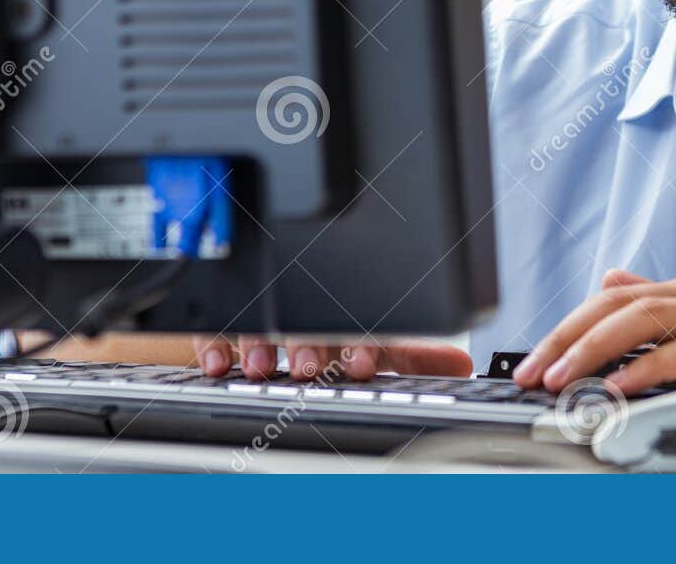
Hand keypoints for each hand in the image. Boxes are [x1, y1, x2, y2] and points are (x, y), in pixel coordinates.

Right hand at [191, 334, 473, 380]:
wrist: (268, 316)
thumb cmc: (326, 332)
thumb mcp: (373, 343)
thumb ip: (413, 358)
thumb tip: (461, 367)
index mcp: (341, 311)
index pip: (353, 322)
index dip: (358, 344)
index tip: (361, 364)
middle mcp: (302, 308)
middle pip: (304, 318)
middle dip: (308, 343)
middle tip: (309, 367)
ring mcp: (264, 310)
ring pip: (260, 320)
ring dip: (260, 343)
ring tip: (262, 366)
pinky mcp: (226, 315)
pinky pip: (215, 323)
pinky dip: (214, 342)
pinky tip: (220, 363)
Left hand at [512, 270, 675, 394]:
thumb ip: (667, 301)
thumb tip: (611, 281)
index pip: (614, 299)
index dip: (570, 327)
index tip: (537, 359)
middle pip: (617, 304)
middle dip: (567, 338)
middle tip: (533, 372)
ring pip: (644, 320)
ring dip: (594, 351)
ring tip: (563, 379)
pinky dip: (650, 370)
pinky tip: (623, 387)